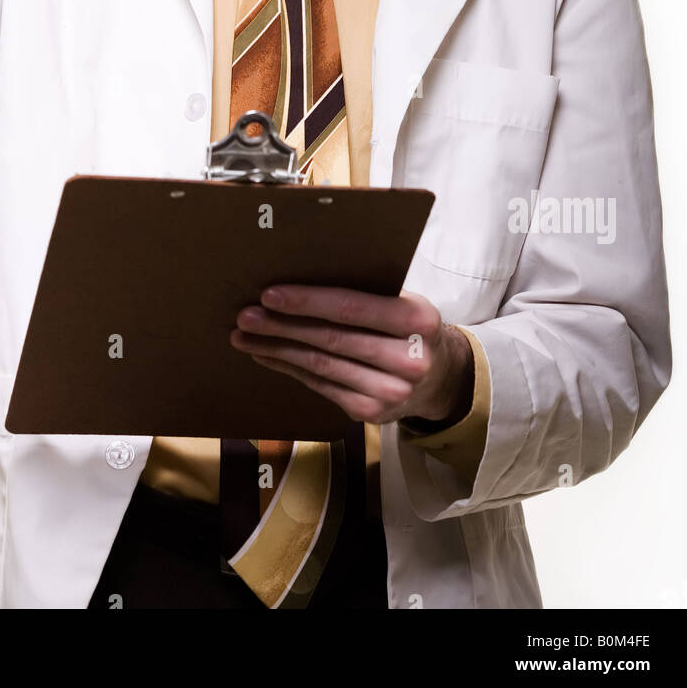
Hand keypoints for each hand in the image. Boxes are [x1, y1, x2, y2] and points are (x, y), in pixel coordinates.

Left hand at [229, 285, 473, 426]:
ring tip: (244, 335)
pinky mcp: (370, 413)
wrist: (442, 379)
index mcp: (417, 319)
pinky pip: (320, 385)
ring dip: (276, 349)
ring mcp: (389, 392)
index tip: (270, 294)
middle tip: (245, 316)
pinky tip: (267, 355)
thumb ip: (367, 291)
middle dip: (282, 326)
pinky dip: (288, 368)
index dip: (307, 302)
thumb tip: (302, 274)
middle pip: (331, 339)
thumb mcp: (405, 302)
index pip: (352, 308)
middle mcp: (407, 359)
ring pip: (320, 365)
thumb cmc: (410, 328)